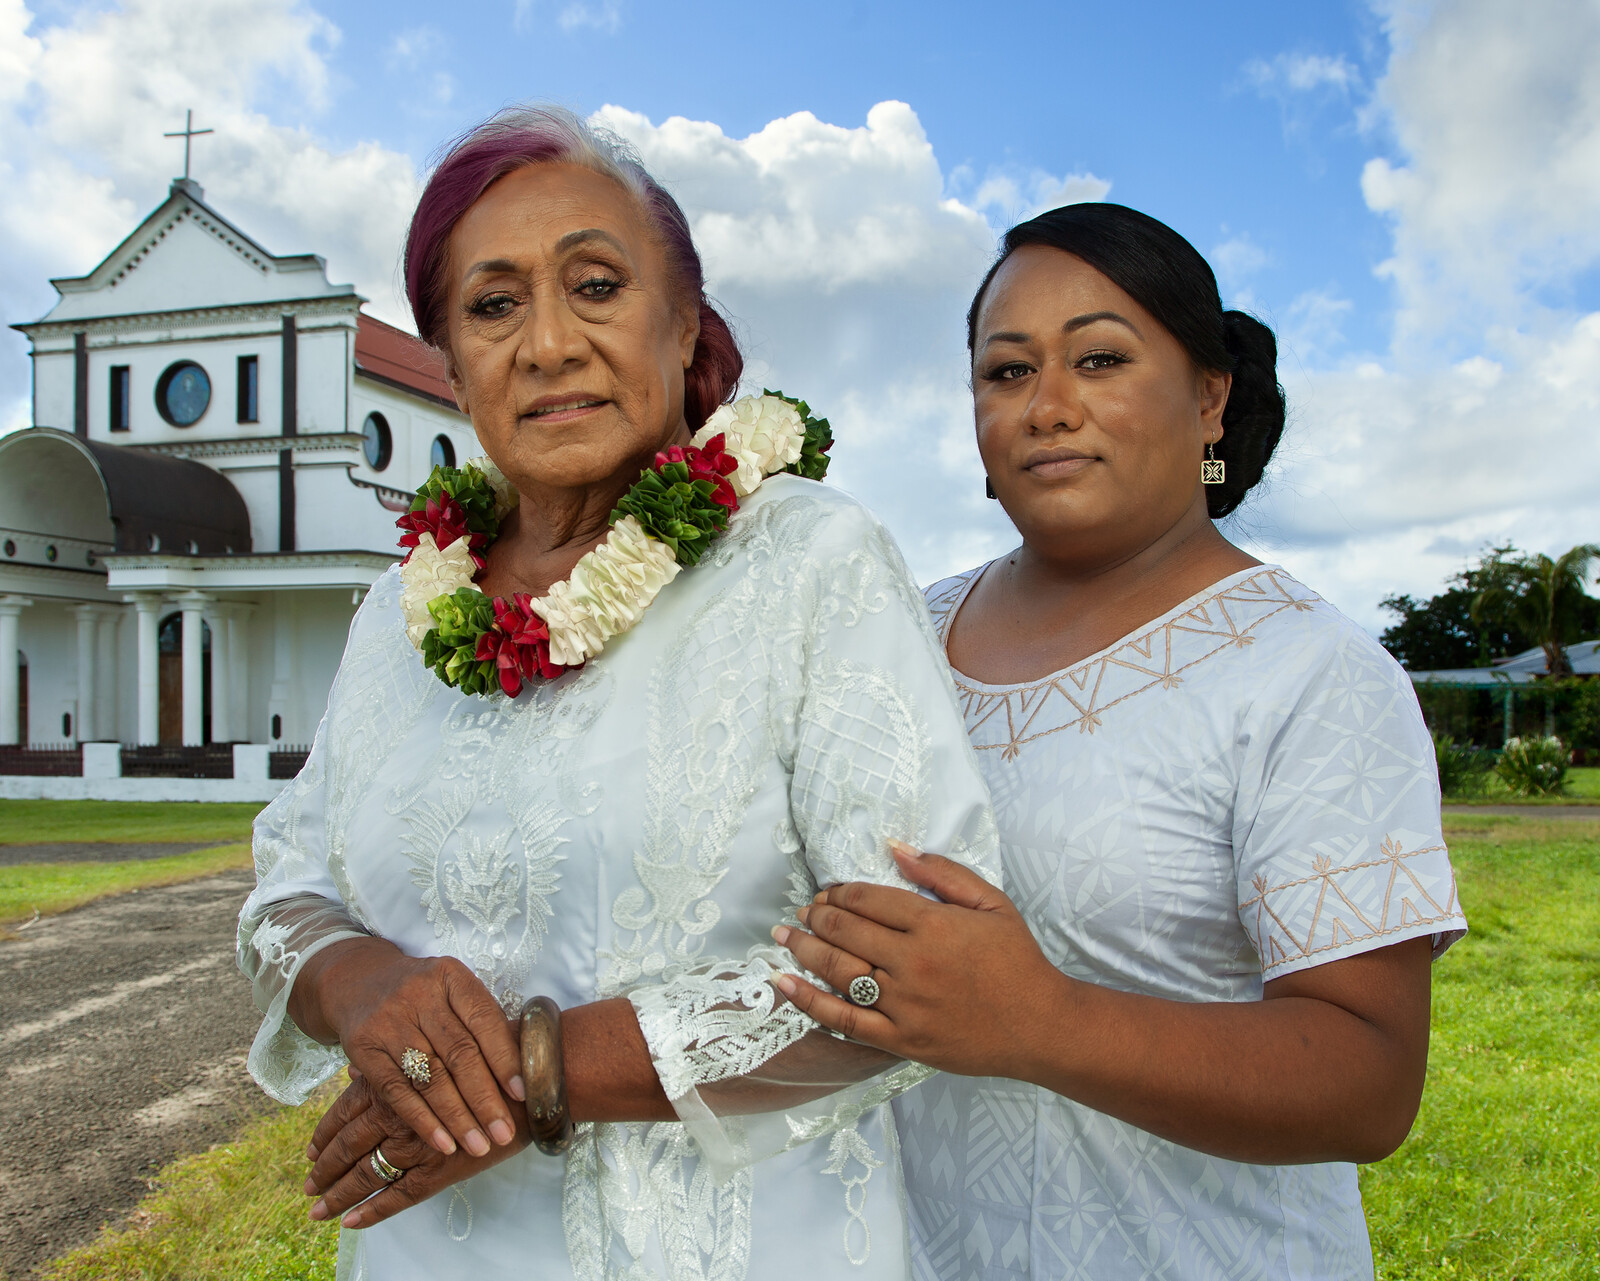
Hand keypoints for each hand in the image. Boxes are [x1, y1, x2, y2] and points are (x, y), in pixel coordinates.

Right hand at [298, 937, 524, 1156]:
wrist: (360, 982)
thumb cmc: (424, 993)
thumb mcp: (453, 990)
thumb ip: (482, 1022)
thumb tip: (523, 1075)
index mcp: (450, 976)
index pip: (484, 1020)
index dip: (505, 1058)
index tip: (523, 1094)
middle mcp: (418, 995)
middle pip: (458, 1054)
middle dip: (485, 1099)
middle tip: (504, 1133)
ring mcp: (388, 1021)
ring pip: (429, 1077)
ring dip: (457, 1118)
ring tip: (480, 1146)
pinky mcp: (363, 1048)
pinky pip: (397, 1092)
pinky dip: (423, 1121)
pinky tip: (444, 1144)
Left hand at [304, 1070, 527, 1229]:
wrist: (534, 1077)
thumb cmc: (494, 1055)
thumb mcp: (442, 1045)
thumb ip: (394, 1063)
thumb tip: (355, 1069)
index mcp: (397, 1080)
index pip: (348, 1111)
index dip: (326, 1131)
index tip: (310, 1149)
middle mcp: (398, 1113)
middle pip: (349, 1143)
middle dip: (325, 1166)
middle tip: (307, 1185)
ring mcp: (416, 1143)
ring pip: (365, 1172)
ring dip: (339, 1193)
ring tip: (317, 1210)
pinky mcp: (438, 1169)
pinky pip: (397, 1196)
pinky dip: (372, 1211)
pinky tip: (351, 1222)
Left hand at [771, 842, 1063, 1076]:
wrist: (1041, 1026)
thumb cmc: (1017, 961)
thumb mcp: (991, 903)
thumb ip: (942, 873)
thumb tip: (894, 847)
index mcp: (934, 925)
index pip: (868, 899)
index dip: (839, 892)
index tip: (828, 892)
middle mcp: (913, 963)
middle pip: (846, 931)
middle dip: (816, 916)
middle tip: (803, 911)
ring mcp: (905, 1005)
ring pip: (838, 970)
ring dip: (803, 949)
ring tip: (784, 935)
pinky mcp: (901, 1040)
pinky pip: (844, 1019)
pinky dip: (809, 1000)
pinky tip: (785, 982)